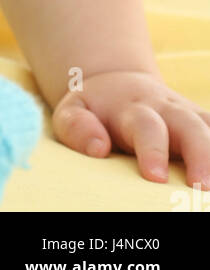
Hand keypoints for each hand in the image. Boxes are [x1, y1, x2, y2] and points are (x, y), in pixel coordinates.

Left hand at [52, 70, 209, 187]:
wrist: (118, 82)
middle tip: (199, 187)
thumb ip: (77, 127)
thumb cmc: (94, 108)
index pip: (146, 126)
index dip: (152, 150)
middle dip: (198, 154)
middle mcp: (165, 108)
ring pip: (207, 126)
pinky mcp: (199, 121)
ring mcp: (186, 114)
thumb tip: (98, 148)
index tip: (154, 176)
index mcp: (132, 108)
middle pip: (189, 125)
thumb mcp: (73, 109)